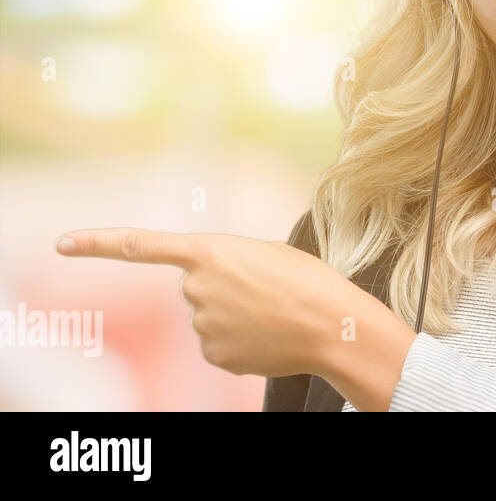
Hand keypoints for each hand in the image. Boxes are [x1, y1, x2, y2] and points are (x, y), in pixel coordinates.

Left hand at [53, 227, 388, 379]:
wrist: (333, 326)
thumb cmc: (309, 282)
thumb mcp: (267, 255)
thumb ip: (227, 267)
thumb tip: (209, 304)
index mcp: (209, 250)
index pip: (140, 245)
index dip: (96, 243)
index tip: (60, 243)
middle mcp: (195, 288)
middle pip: (196, 287)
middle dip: (224, 287)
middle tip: (266, 289)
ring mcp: (202, 325)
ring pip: (208, 317)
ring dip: (235, 314)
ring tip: (273, 313)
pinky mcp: (214, 355)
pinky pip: (219, 344)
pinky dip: (241, 340)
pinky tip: (268, 336)